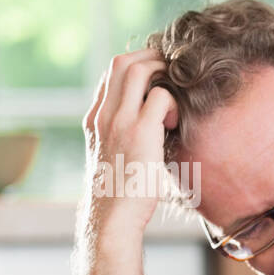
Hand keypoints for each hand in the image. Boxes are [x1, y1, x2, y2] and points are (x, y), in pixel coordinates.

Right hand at [82, 47, 177, 234]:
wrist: (112, 218)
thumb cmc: (120, 195)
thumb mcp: (116, 159)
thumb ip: (126, 138)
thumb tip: (153, 131)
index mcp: (95, 120)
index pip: (110, 76)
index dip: (135, 66)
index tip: (156, 72)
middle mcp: (103, 115)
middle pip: (120, 62)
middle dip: (149, 56)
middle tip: (173, 66)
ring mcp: (119, 121)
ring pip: (136, 69)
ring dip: (162, 70)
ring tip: (178, 87)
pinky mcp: (140, 132)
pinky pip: (160, 96)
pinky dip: (174, 100)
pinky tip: (176, 122)